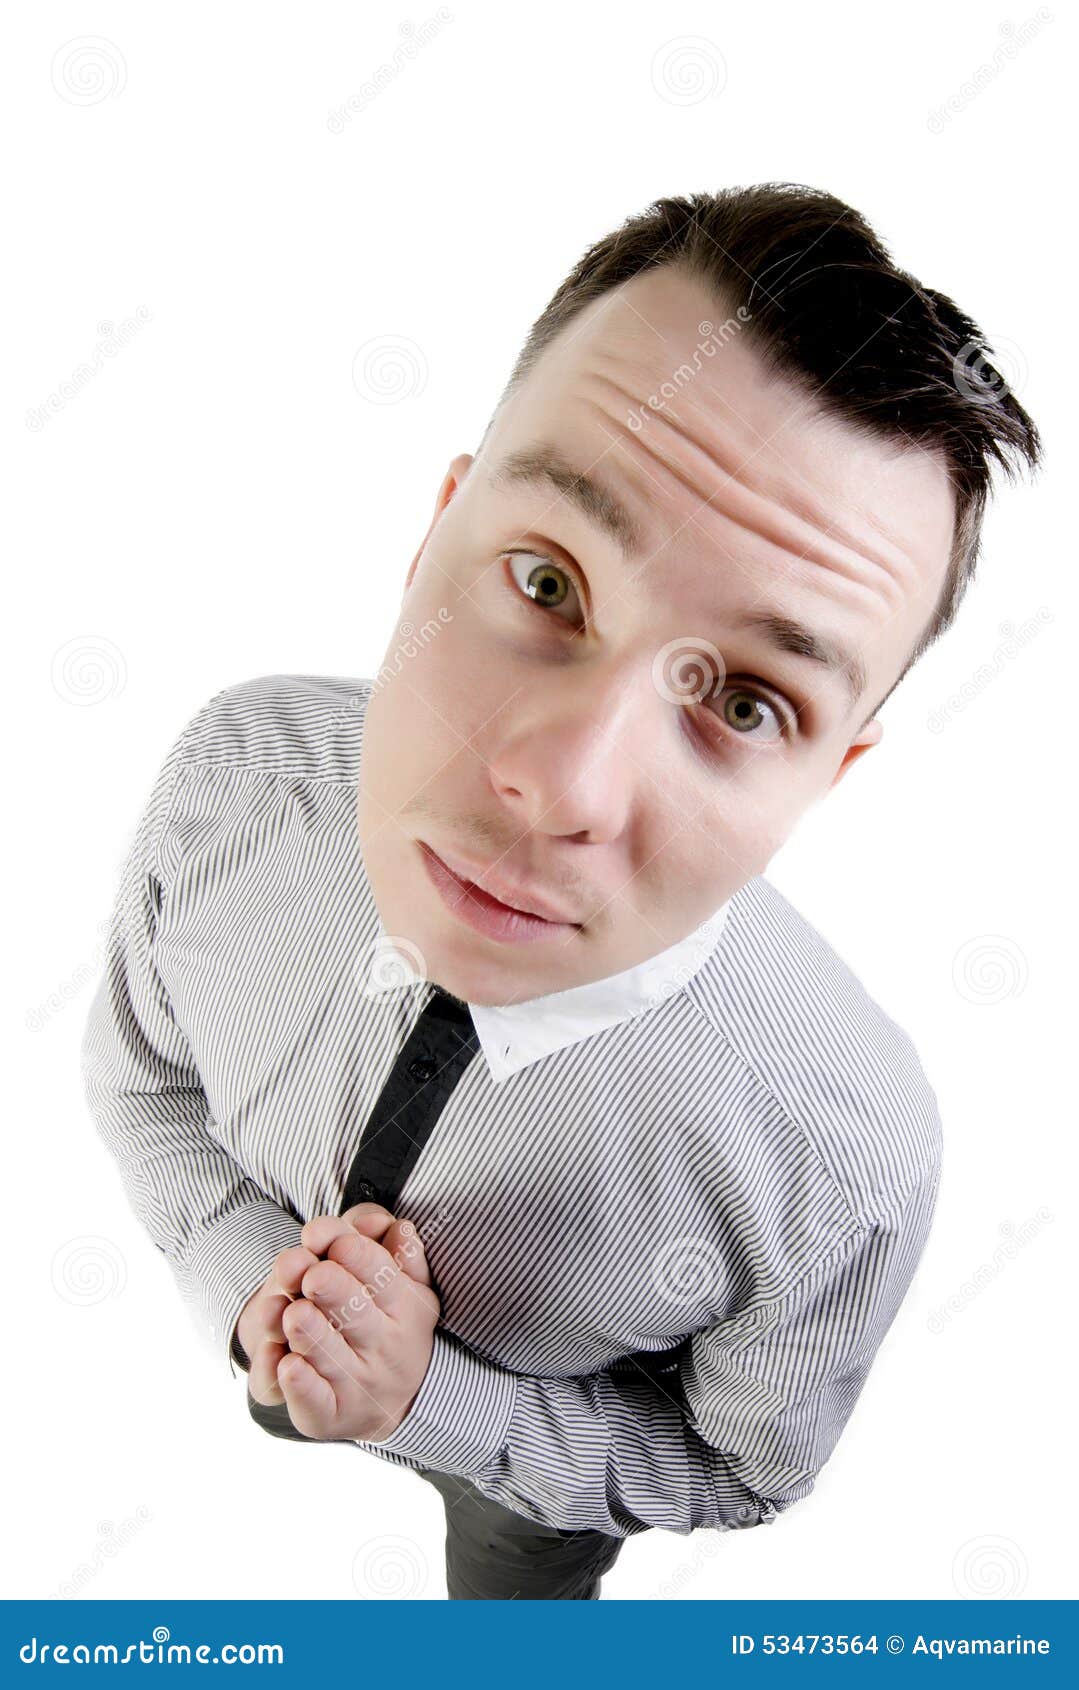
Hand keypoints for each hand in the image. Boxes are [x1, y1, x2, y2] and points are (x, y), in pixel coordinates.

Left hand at [278, 1204, 438, 1441]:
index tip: (338, 1243)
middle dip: (333, 1292)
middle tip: (313, 1275)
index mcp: (404, 1310)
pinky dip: (298, 1385)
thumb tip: (398, 1228)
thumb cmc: (384, 1322)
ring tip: (293, 1314)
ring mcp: (357, 1385)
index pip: (385, 1278)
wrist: (387, 1398)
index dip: (360, 1258)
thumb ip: (395, 1252)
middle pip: (357, 1316)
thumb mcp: (402, 1284)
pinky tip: (287, 1364)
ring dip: (310, 1334)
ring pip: (330, 1357)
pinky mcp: (327, 1415)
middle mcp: (383, 1349)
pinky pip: (312, 1401)